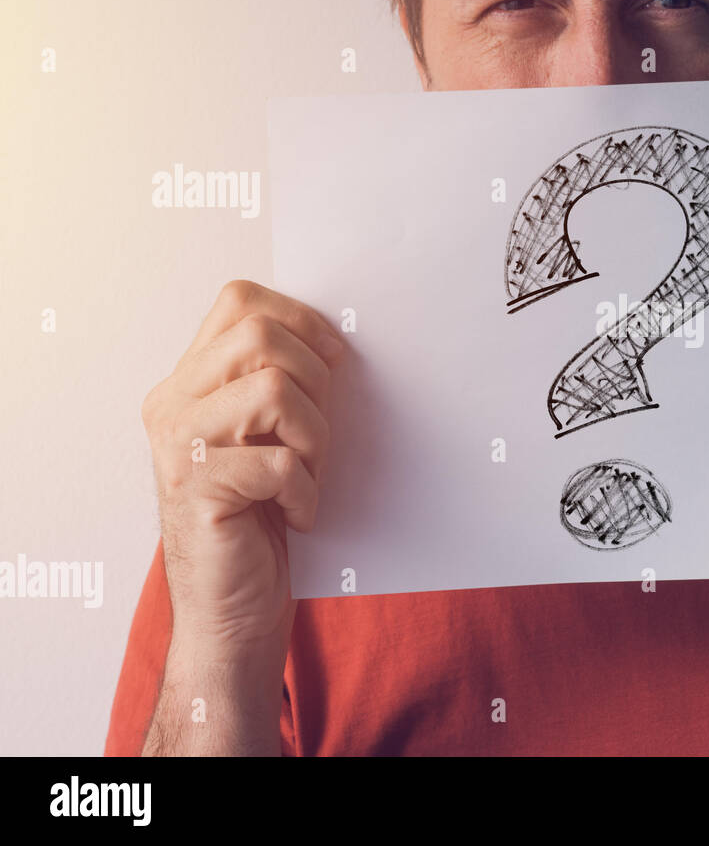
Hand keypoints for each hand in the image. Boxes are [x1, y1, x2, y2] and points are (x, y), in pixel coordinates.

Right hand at [142, 280, 342, 654]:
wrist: (232, 610)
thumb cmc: (260, 520)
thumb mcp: (269, 436)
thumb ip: (278, 383)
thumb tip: (333, 341)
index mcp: (189, 382)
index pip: (239, 301)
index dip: (299, 319)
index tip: (333, 359)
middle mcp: (172, 404)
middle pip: (260, 335)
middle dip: (315, 381)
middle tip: (316, 438)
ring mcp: (179, 445)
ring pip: (274, 389)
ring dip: (314, 438)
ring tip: (305, 477)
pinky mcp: (199, 487)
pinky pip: (281, 461)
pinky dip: (306, 491)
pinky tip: (296, 514)